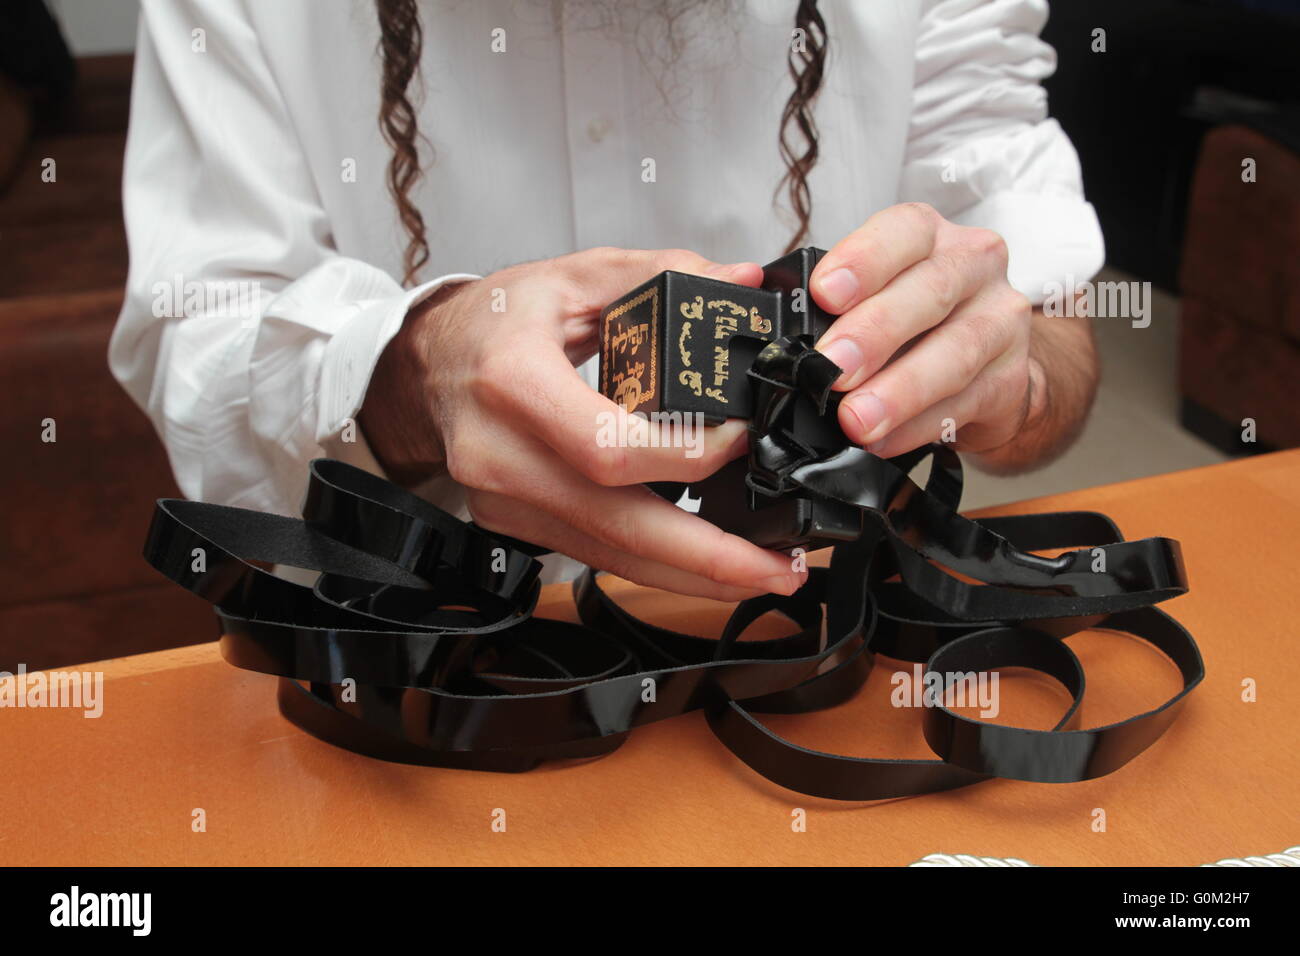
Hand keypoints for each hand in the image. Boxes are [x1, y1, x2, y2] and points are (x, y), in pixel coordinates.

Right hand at [360, 247, 807, 600]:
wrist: (426, 365)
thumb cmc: (492, 322)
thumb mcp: (572, 277)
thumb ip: (659, 273)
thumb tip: (740, 285)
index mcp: (512, 383)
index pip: (606, 447)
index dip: (686, 456)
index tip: (743, 441)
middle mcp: (501, 456)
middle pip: (617, 527)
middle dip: (708, 557)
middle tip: (780, 566)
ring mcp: (505, 501)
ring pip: (611, 557)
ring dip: (694, 574)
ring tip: (764, 573)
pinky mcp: (517, 523)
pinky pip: (595, 555)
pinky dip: (657, 565)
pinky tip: (708, 564)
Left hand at [811, 203, 1039, 461]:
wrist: (989, 364)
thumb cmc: (913, 322)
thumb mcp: (874, 292)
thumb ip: (829, 301)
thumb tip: (763, 315)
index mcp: (929, 237)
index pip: (902, 232)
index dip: (864, 260)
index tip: (824, 293)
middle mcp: (972, 267)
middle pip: (930, 292)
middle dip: (875, 333)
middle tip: (831, 369)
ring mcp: (1000, 322)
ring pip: (954, 353)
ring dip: (898, 391)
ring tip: (855, 419)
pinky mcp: (1010, 380)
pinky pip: (963, 405)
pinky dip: (916, 427)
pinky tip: (881, 441)